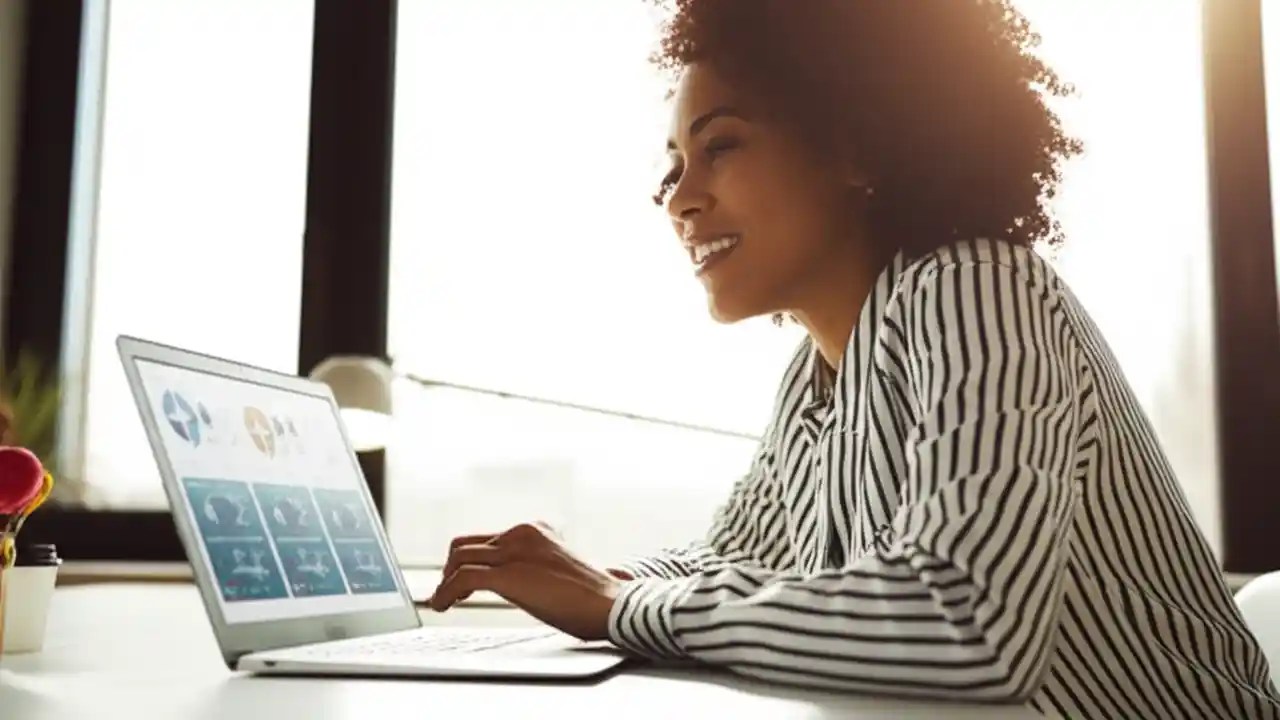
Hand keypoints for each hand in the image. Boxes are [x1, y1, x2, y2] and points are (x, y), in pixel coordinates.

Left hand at [429, 522, 623, 640]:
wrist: (612, 604)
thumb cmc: (596, 597)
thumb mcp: (563, 570)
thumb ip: (542, 569)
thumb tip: (536, 587)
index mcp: (535, 530)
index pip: (489, 538)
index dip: (470, 560)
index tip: (463, 579)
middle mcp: (521, 533)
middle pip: (465, 543)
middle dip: (451, 568)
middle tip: (449, 591)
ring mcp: (513, 551)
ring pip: (458, 558)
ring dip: (444, 581)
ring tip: (443, 602)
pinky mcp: (508, 574)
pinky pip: (462, 579)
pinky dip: (446, 593)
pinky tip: (443, 606)